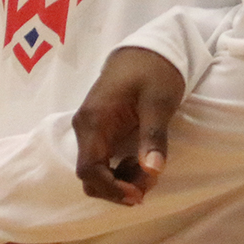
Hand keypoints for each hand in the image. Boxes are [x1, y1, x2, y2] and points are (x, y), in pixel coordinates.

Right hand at [71, 47, 185, 205]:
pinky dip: (119, 170)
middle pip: (89, 176)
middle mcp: (85, 127)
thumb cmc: (153, 71)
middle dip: (117, 188)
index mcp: (94, 120)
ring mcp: (89, 128)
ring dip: (120, 180)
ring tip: (149, 170)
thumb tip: (152, 170)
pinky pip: (101, 160)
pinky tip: (140, 160)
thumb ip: (153, 136)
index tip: (139, 195)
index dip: (111, 189)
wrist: (146, 48)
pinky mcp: (98, 130)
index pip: (89, 169)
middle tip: (149, 182)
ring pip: (95, 170)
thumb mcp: (159, 102)